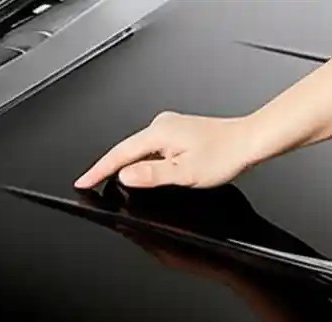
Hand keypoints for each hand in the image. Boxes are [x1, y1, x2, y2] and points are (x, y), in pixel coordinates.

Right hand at [74, 112, 262, 189]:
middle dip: (108, 169)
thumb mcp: (185, 172)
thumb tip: (125, 175)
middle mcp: (162, 125)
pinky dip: (144, 162)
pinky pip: (152, 149)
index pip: (119, 155)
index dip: (98, 170)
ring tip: (114, 183)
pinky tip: (146, 174)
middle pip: (126, 151)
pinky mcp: (178, 133)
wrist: (249, 141)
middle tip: (91, 185)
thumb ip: (152, 175)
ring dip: (128, 167)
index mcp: (159, 133)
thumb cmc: (224, 155)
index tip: (82, 181)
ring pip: (140, 151)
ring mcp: (170, 128)